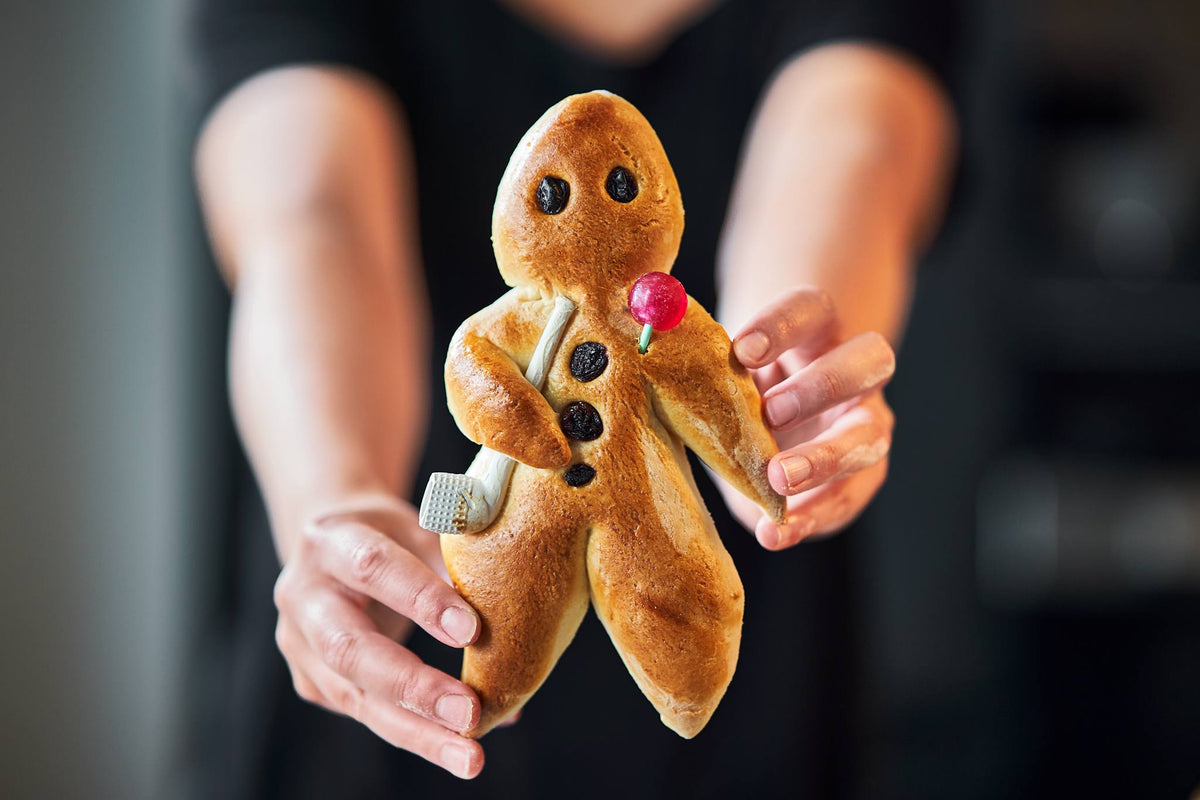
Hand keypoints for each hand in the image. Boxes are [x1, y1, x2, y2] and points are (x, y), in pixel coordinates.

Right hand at [271, 500, 485, 778]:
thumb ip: (455, 565)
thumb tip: (516, 623)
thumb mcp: (418, 528)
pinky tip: (453, 745)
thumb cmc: (388, 534)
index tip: (471, 630)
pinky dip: (413, 731)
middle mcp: (304, 596)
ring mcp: (299, 645)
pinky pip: (364, 712)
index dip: (420, 599)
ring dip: (417, 732)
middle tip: (470, 713)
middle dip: (414, 687)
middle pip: (350, 649)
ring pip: (356, 697)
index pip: (372, 568)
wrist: (327, 542)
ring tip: (468, 756)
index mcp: (330, 542)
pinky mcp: (311, 682)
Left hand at [719, 286, 895, 548]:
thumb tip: (651, 374)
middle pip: (870, 360)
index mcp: (817, 329)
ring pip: (870, 435)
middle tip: (772, 413)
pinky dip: (810, 517)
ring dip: (825, 459)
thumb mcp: (726, 371)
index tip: (741, 351)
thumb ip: (703, 372)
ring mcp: (866, 423)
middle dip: (821, 386)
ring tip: (778, 480)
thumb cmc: (743, 386)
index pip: (811, 309)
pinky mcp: (863, 474)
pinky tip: (774, 533)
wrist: (776, 423)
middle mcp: (854, 371)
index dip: (782, 326)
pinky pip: (847, 497)